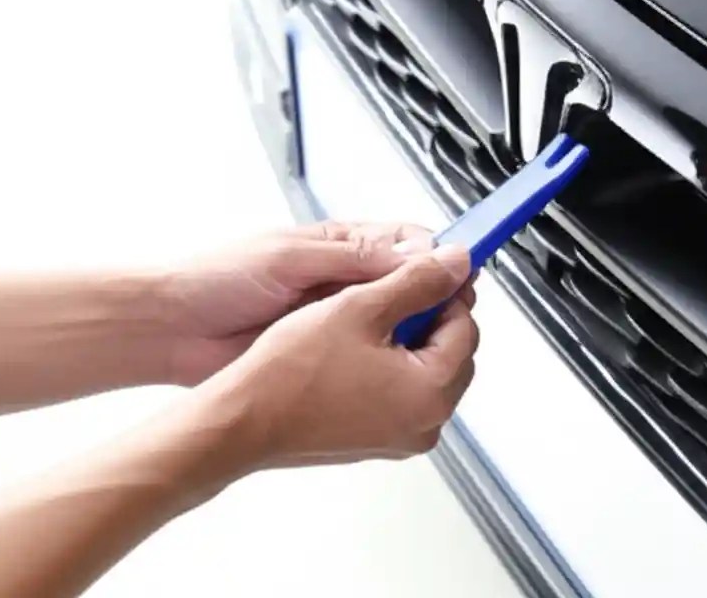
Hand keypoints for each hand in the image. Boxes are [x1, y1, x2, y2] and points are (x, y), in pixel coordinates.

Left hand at [161, 221, 441, 385]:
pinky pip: (369, 358)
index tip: (460, 273)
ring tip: (421, 344)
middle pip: (411, 286)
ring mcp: (337, 321)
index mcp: (340, 245)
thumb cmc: (214, 280)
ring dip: (411, 334)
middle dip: (433, 299)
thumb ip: (356, 257)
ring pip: (395, 325)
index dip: (439, 258)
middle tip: (446, 314)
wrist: (169, 331)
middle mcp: (344, 280)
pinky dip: (386, 363)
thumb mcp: (291, 258)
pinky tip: (393, 368)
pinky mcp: (326, 356)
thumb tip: (419, 254)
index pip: (409, 244)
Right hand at [199, 244, 478, 468]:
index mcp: (431, 393)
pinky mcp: (376, 442)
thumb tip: (456, 263)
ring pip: (428, 374)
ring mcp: (401, 438)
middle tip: (395, 290)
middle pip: (453, 354)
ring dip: (410, 341)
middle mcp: (425, 425)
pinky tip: (354, 347)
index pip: (465, 327)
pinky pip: (401, 395)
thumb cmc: (291, 371)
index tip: (429, 269)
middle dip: (431, 318)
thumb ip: (418, 281)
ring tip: (367, 317)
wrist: (240, 421)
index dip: (447, 291)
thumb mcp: (360, 307)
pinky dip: (390, 367)